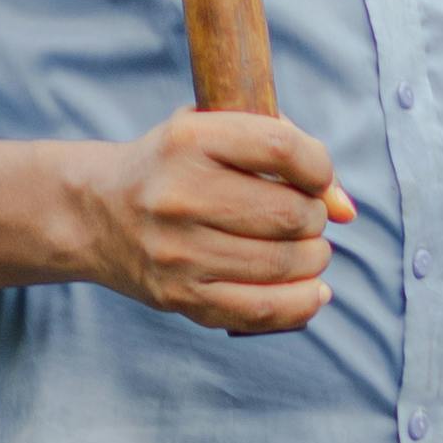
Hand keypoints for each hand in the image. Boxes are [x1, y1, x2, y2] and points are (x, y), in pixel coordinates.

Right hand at [71, 109, 353, 333]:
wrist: (97, 213)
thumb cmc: (174, 166)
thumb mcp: (216, 132)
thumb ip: (285, 152)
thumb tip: (346, 210)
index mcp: (188, 141)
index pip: (284, 149)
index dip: (319, 166)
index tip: (316, 176)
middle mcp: (179, 197)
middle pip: (291, 213)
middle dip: (315, 217)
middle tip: (305, 218)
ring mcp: (178, 253)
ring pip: (286, 263)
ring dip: (313, 258)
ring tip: (305, 250)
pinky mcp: (181, 298)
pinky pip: (265, 309)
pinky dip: (303, 302)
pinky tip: (312, 290)